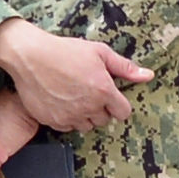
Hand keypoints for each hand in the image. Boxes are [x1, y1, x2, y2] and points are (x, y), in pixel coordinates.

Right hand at [0, 18, 153, 129]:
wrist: (30, 56)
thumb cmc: (65, 51)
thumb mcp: (99, 52)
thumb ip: (125, 67)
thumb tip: (148, 76)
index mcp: (104, 91)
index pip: (123, 112)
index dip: (118, 104)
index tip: (110, 96)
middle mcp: (89, 107)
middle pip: (105, 120)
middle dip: (101, 108)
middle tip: (88, 91)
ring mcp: (70, 116)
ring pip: (86, 126)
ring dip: (84, 115)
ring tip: (74, 96)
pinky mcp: (53, 121)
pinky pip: (67, 127)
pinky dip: (67, 118)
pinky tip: (61, 101)